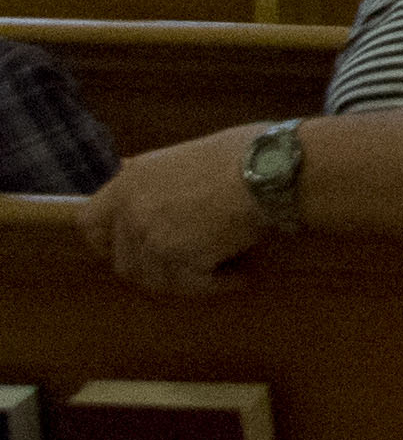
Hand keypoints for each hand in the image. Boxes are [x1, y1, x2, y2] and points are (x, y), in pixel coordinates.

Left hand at [82, 127, 273, 296]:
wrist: (275, 170)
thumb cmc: (248, 153)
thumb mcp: (189, 154)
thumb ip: (160, 177)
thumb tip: (139, 177)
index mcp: (132, 180)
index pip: (89, 224)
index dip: (109, 242)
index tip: (135, 247)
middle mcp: (132, 210)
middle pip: (124, 263)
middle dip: (157, 270)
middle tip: (190, 266)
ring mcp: (152, 237)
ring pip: (158, 280)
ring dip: (190, 280)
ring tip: (226, 268)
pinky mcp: (179, 259)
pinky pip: (192, 286)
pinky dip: (218, 284)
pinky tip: (242, 275)